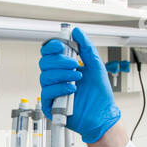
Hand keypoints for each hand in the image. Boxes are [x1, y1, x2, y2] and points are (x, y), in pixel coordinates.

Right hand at [39, 27, 120, 143]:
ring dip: (63, 75)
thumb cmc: (99, 94)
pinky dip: (60, 88)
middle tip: (75, 65)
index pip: (49, 52)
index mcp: (64, 67)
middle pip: (44, 62)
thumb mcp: (95, 65)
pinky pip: (47, 92)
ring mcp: (53, 91)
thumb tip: (77, 32)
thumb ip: (86, 47)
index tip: (61, 45)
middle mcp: (56, 78)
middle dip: (60, 61)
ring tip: (78, 78)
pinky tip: (72, 89)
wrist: (102, 115)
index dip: (52, 46)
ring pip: (45, 76)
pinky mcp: (51, 105)